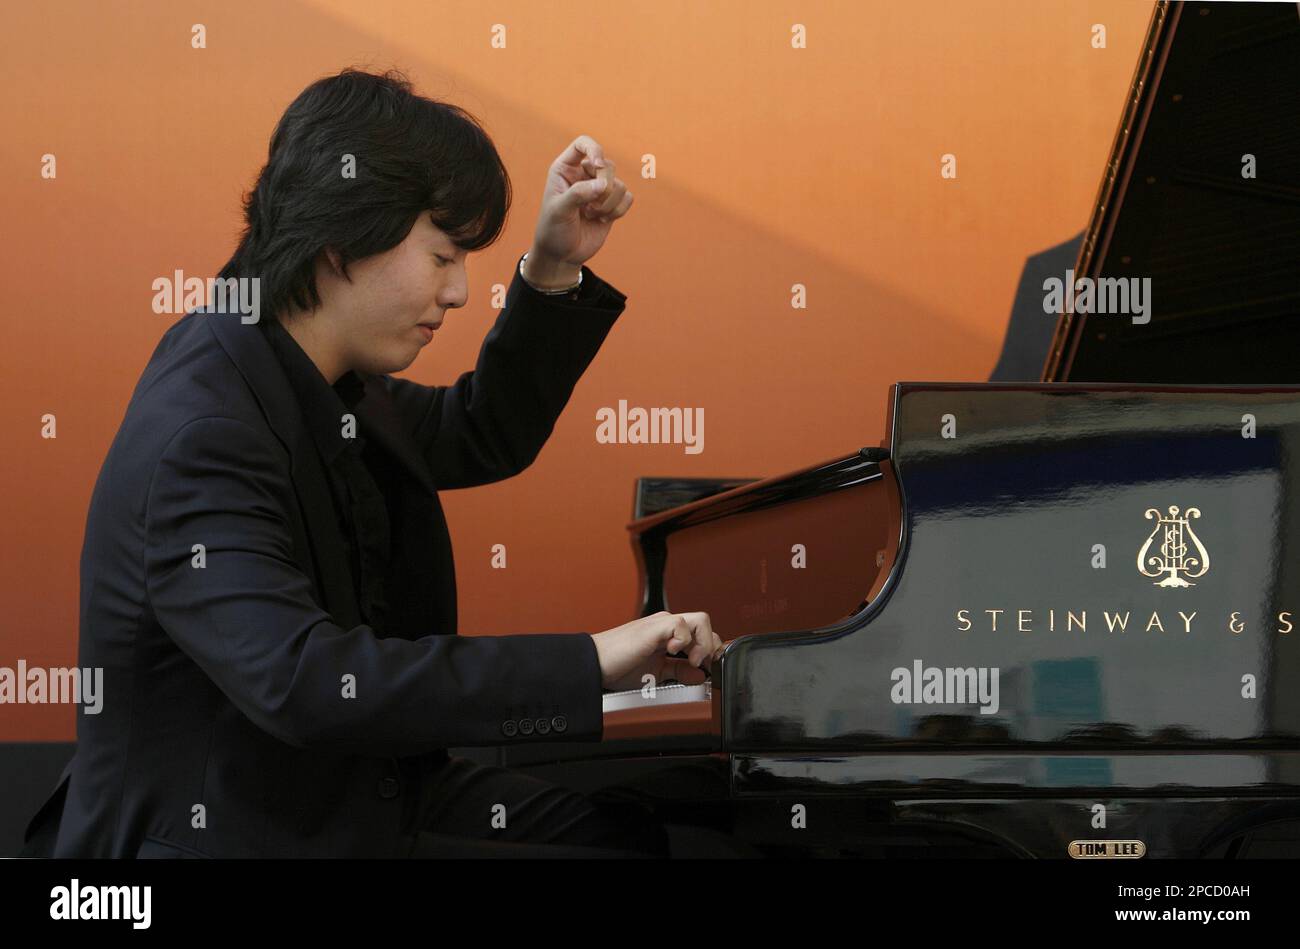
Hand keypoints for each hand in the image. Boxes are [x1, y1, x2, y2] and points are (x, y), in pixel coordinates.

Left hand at [526, 135, 632, 284]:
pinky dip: (619, 210)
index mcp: (565, 169)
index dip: (594, 150)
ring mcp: (599, 189)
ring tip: (592, 215)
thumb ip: (578, 194)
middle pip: (607, 165)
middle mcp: (583, 175)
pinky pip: (627, 197)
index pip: (583, 144)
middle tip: (591, 207)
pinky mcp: (611, 204)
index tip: (597, 166)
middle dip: (604, 187)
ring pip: (619, 184)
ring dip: (608, 203)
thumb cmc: (553, 230)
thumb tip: (603, 185)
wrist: (562, 255)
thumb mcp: (559, 210)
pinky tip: (603, 220)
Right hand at [590, 611, 723, 691]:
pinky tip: (673, 652)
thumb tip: (698, 674)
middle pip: (705, 625)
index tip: (707, 670)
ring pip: (700, 621)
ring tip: (692, 660)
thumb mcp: (655, 673)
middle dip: (711, 648)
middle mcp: (667, 624)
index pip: (701, 634)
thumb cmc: (617, 667)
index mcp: (668, 634)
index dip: (710, 651)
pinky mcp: (654, 627)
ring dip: (703, 643)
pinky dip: (685, 641)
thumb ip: (678, 671)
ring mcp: (661, 624)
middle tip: (701, 666)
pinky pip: (682, 624)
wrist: (595, 664)